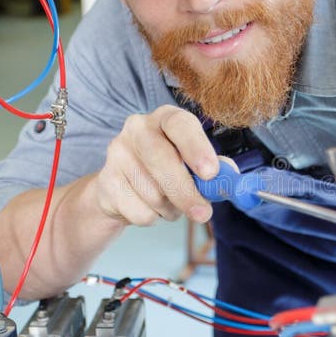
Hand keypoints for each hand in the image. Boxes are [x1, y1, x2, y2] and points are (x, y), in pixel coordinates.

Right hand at [94, 105, 218, 225]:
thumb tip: (229, 177)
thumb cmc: (167, 173)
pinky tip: (149, 207)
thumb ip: (215, 170)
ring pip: (153, 192)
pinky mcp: (106, 181)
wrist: (121, 189)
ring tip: (169, 203)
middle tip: (203, 214)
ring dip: (170, 208)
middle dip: (186, 191)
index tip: (210, 174)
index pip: (180, 124)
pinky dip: (152, 218)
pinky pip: (139, 211)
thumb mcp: (194, 166)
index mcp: (166, 118)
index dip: (196, 148)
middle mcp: (138, 128)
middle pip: (162, 159)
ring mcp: (118, 153)